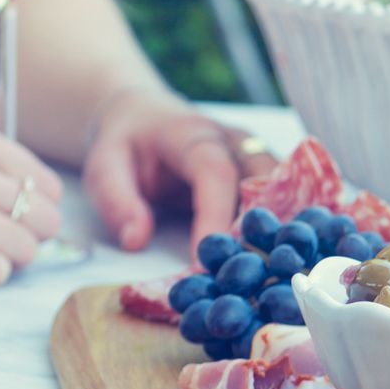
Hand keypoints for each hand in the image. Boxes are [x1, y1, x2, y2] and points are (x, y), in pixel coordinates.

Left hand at [81, 94, 277, 256]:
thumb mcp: (104, 166)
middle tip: (250, 272)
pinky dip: (283, 230)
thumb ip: (117, 201)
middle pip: (266, 182)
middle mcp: (236, 142)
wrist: (146, 116)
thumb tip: (136, 241)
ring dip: (280, 231)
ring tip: (269, 272)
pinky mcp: (265, 173)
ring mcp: (256, 156)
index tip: (205, 260)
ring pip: (285, 192)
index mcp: (196, 136)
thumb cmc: (127, 144)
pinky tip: (276, 260)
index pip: (216, 174)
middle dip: (263, 227)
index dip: (216, 217)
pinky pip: (285, 201)